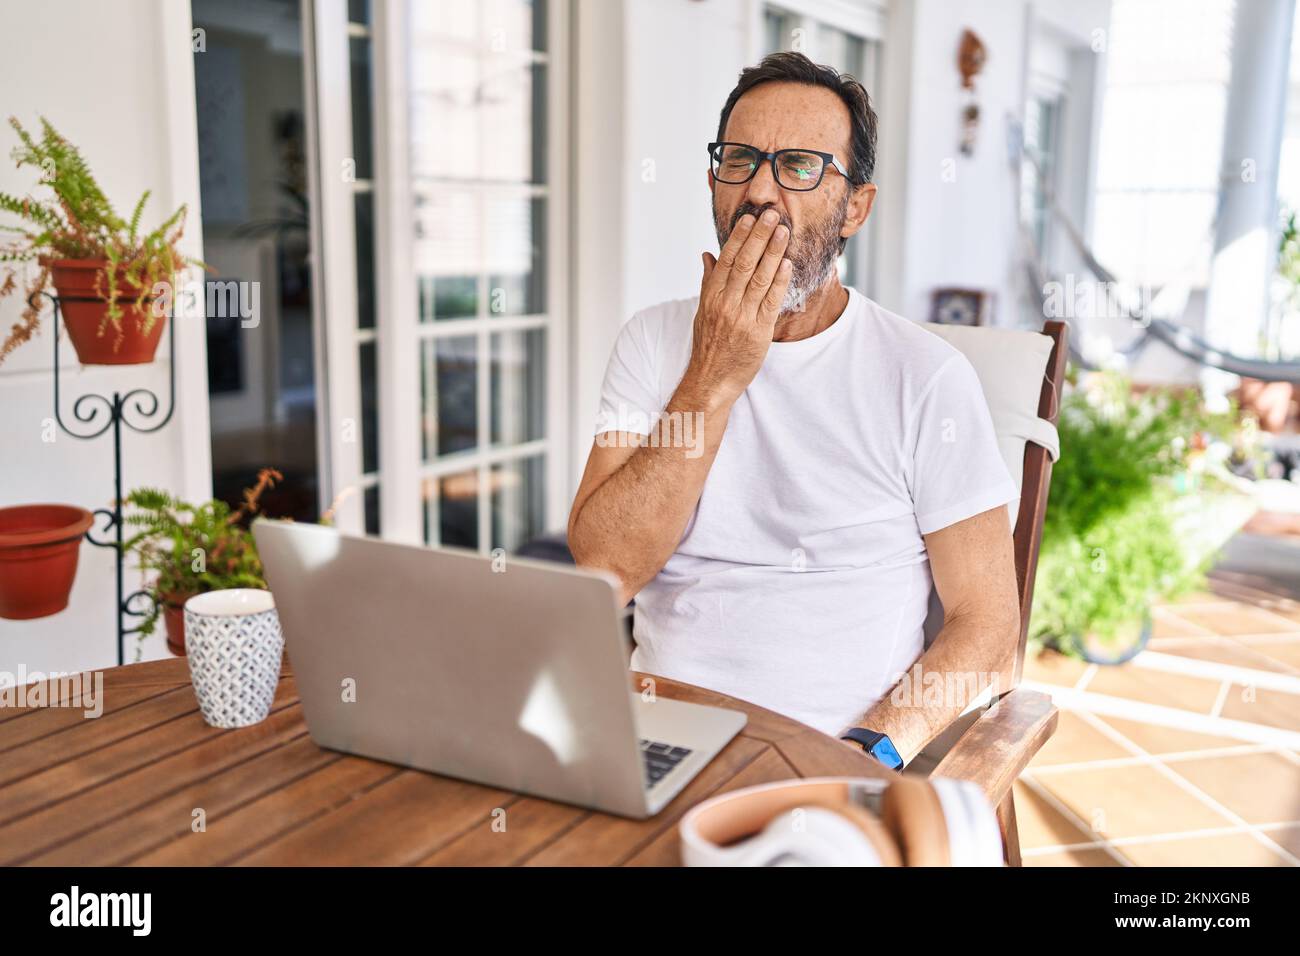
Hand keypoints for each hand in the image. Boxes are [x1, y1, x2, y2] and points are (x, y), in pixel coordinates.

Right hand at [685, 209, 792, 401]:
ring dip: (773, 253)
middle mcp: (725, 304)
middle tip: (772, 215)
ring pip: (759, 279)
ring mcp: (741, 318)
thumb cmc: (708, 346)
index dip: (739, 237)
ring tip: (784, 231)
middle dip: (759, 237)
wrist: (711, 381)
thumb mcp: (702, 312)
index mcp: (710, 297)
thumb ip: (708, 281)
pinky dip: (780, 281)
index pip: (726, 260)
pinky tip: (787, 264)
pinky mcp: (758, 332)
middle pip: (743, 263)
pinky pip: (770, 302)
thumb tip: (708, 254)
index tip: (749, 218)